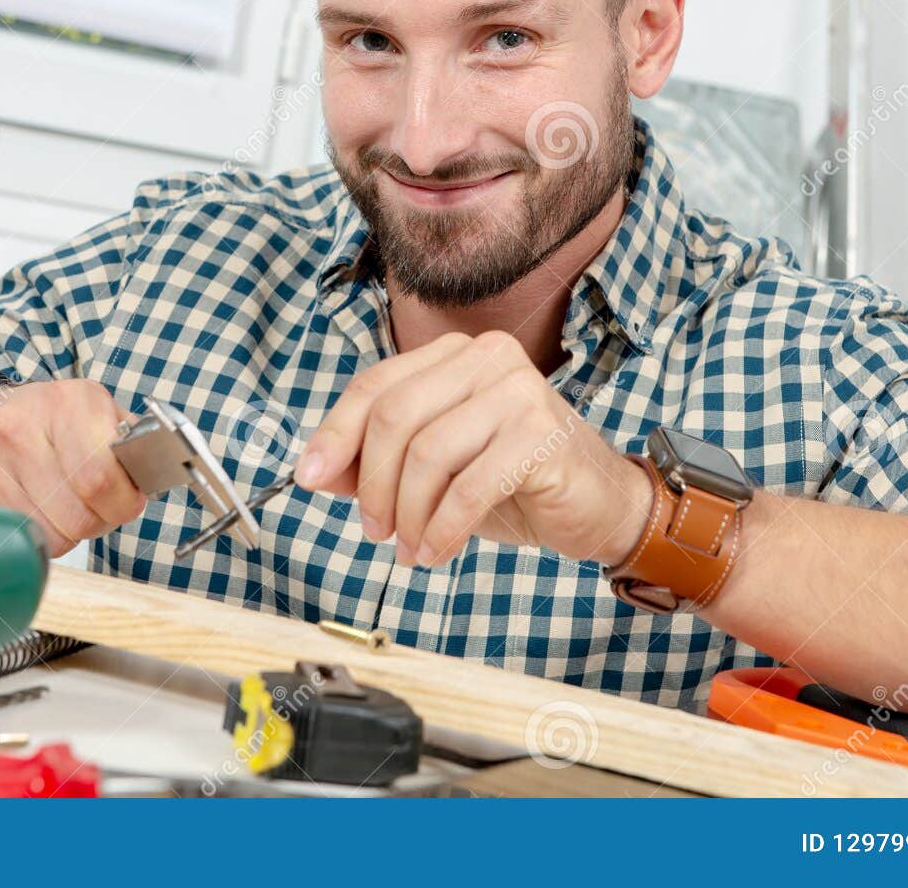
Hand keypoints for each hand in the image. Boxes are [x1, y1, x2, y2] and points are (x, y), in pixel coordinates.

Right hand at [0, 380, 142, 556]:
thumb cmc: (48, 423)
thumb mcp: (95, 414)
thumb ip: (131, 445)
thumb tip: (152, 480)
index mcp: (69, 401)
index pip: (103, 478)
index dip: (124, 502)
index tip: (126, 501)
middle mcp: (20, 426)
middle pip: (79, 516)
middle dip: (98, 521)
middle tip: (94, 506)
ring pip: (51, 536)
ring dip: (67, 533)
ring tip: (61, 505)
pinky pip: (19, 542)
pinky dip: (35, 537)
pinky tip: (33, 509)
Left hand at [293, 332, 652, 567]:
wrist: (600, 504)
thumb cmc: (515, 481)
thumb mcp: (435, 470)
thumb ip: (379, 462)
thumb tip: (318, 473)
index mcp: (454, 355)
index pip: (375, 385)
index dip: (334, 433)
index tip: (307, 478)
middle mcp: (486, 358)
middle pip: (394, 415)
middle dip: (373, 484)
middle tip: (375, 531)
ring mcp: (518, 390)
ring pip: (428, 453)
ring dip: (408, 514)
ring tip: (410, 548)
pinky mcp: (540, 434)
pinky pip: (468, 487)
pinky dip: (442, 528)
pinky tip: (436, 552)